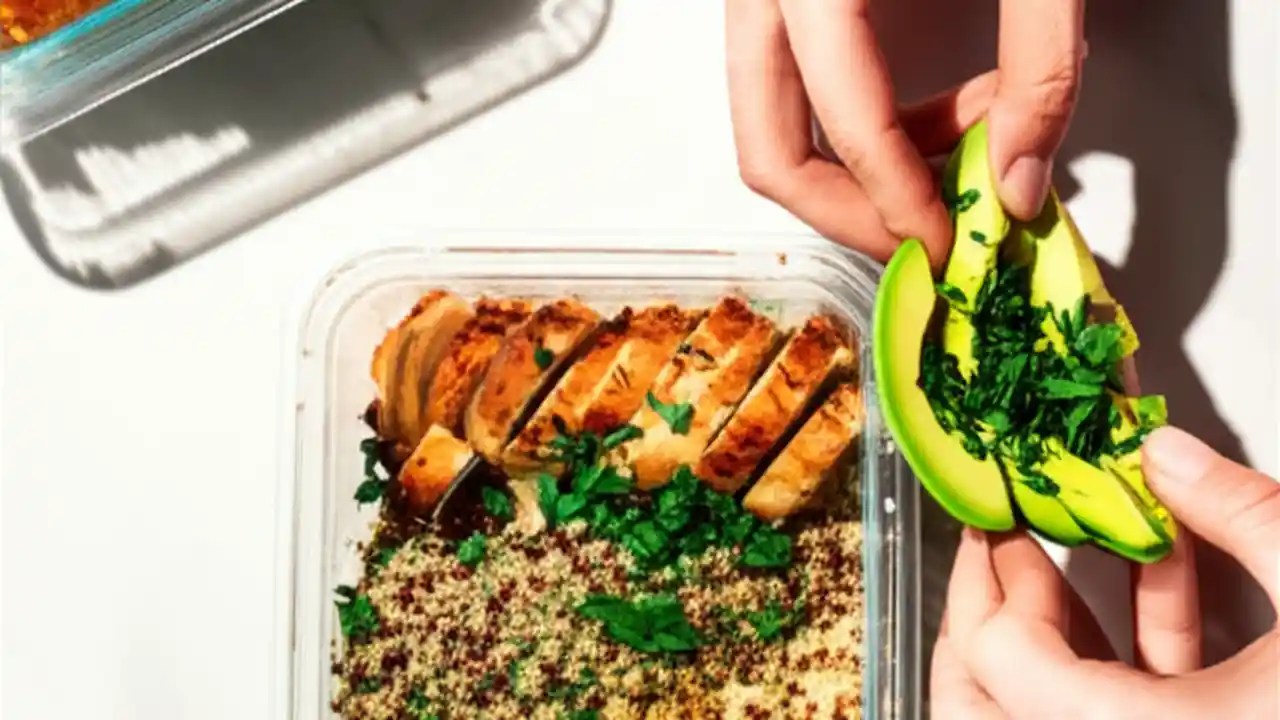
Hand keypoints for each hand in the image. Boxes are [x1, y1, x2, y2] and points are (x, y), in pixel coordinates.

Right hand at [725, 0, 1083, 269]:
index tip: (954, 246)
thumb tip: (1017, 182)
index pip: (847, 127)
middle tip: (927, 239)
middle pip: (773, 151)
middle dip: (855, 215)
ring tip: (967, 153)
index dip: (903, 203)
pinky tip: (950, 115)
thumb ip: (1042, 60)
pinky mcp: (790, 4)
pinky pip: (799, 91)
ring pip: (778, 129)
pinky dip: (868, 123)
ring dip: (866, 170)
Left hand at [931, 426, 1279, 719]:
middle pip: (981, 702)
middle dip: (981, 617)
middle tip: (995, 551)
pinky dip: (1125, 655)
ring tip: (1069, 555)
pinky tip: (1162, 582)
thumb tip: (1167, 455)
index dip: (994, 570)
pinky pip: (1118, 712)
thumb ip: (1244, 517)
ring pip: (1043, 708)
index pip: (998, 651)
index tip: (1000, 519)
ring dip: (1054, 630)